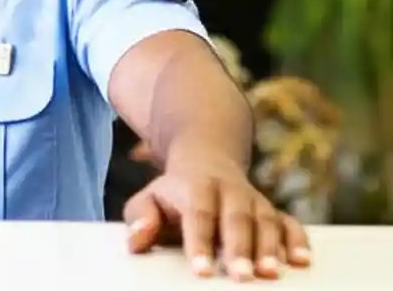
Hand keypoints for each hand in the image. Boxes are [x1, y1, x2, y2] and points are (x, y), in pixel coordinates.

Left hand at [124, 158, 311, 281]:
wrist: (206, 160)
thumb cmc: (173, 193)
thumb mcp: (148, 198)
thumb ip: (139, 217)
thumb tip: (136, 242)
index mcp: (196, 186)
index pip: (198, 214)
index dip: (200, 242)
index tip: (201, 270)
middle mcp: (229, 190)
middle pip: (237, 218)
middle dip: (240, 248)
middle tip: (241, 276)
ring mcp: (255, 199)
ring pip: (267, 220)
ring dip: (272, 247)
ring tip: (271, 274)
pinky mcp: (272, 210)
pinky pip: (290, 222)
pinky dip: (298, 240)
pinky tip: (302, 262)